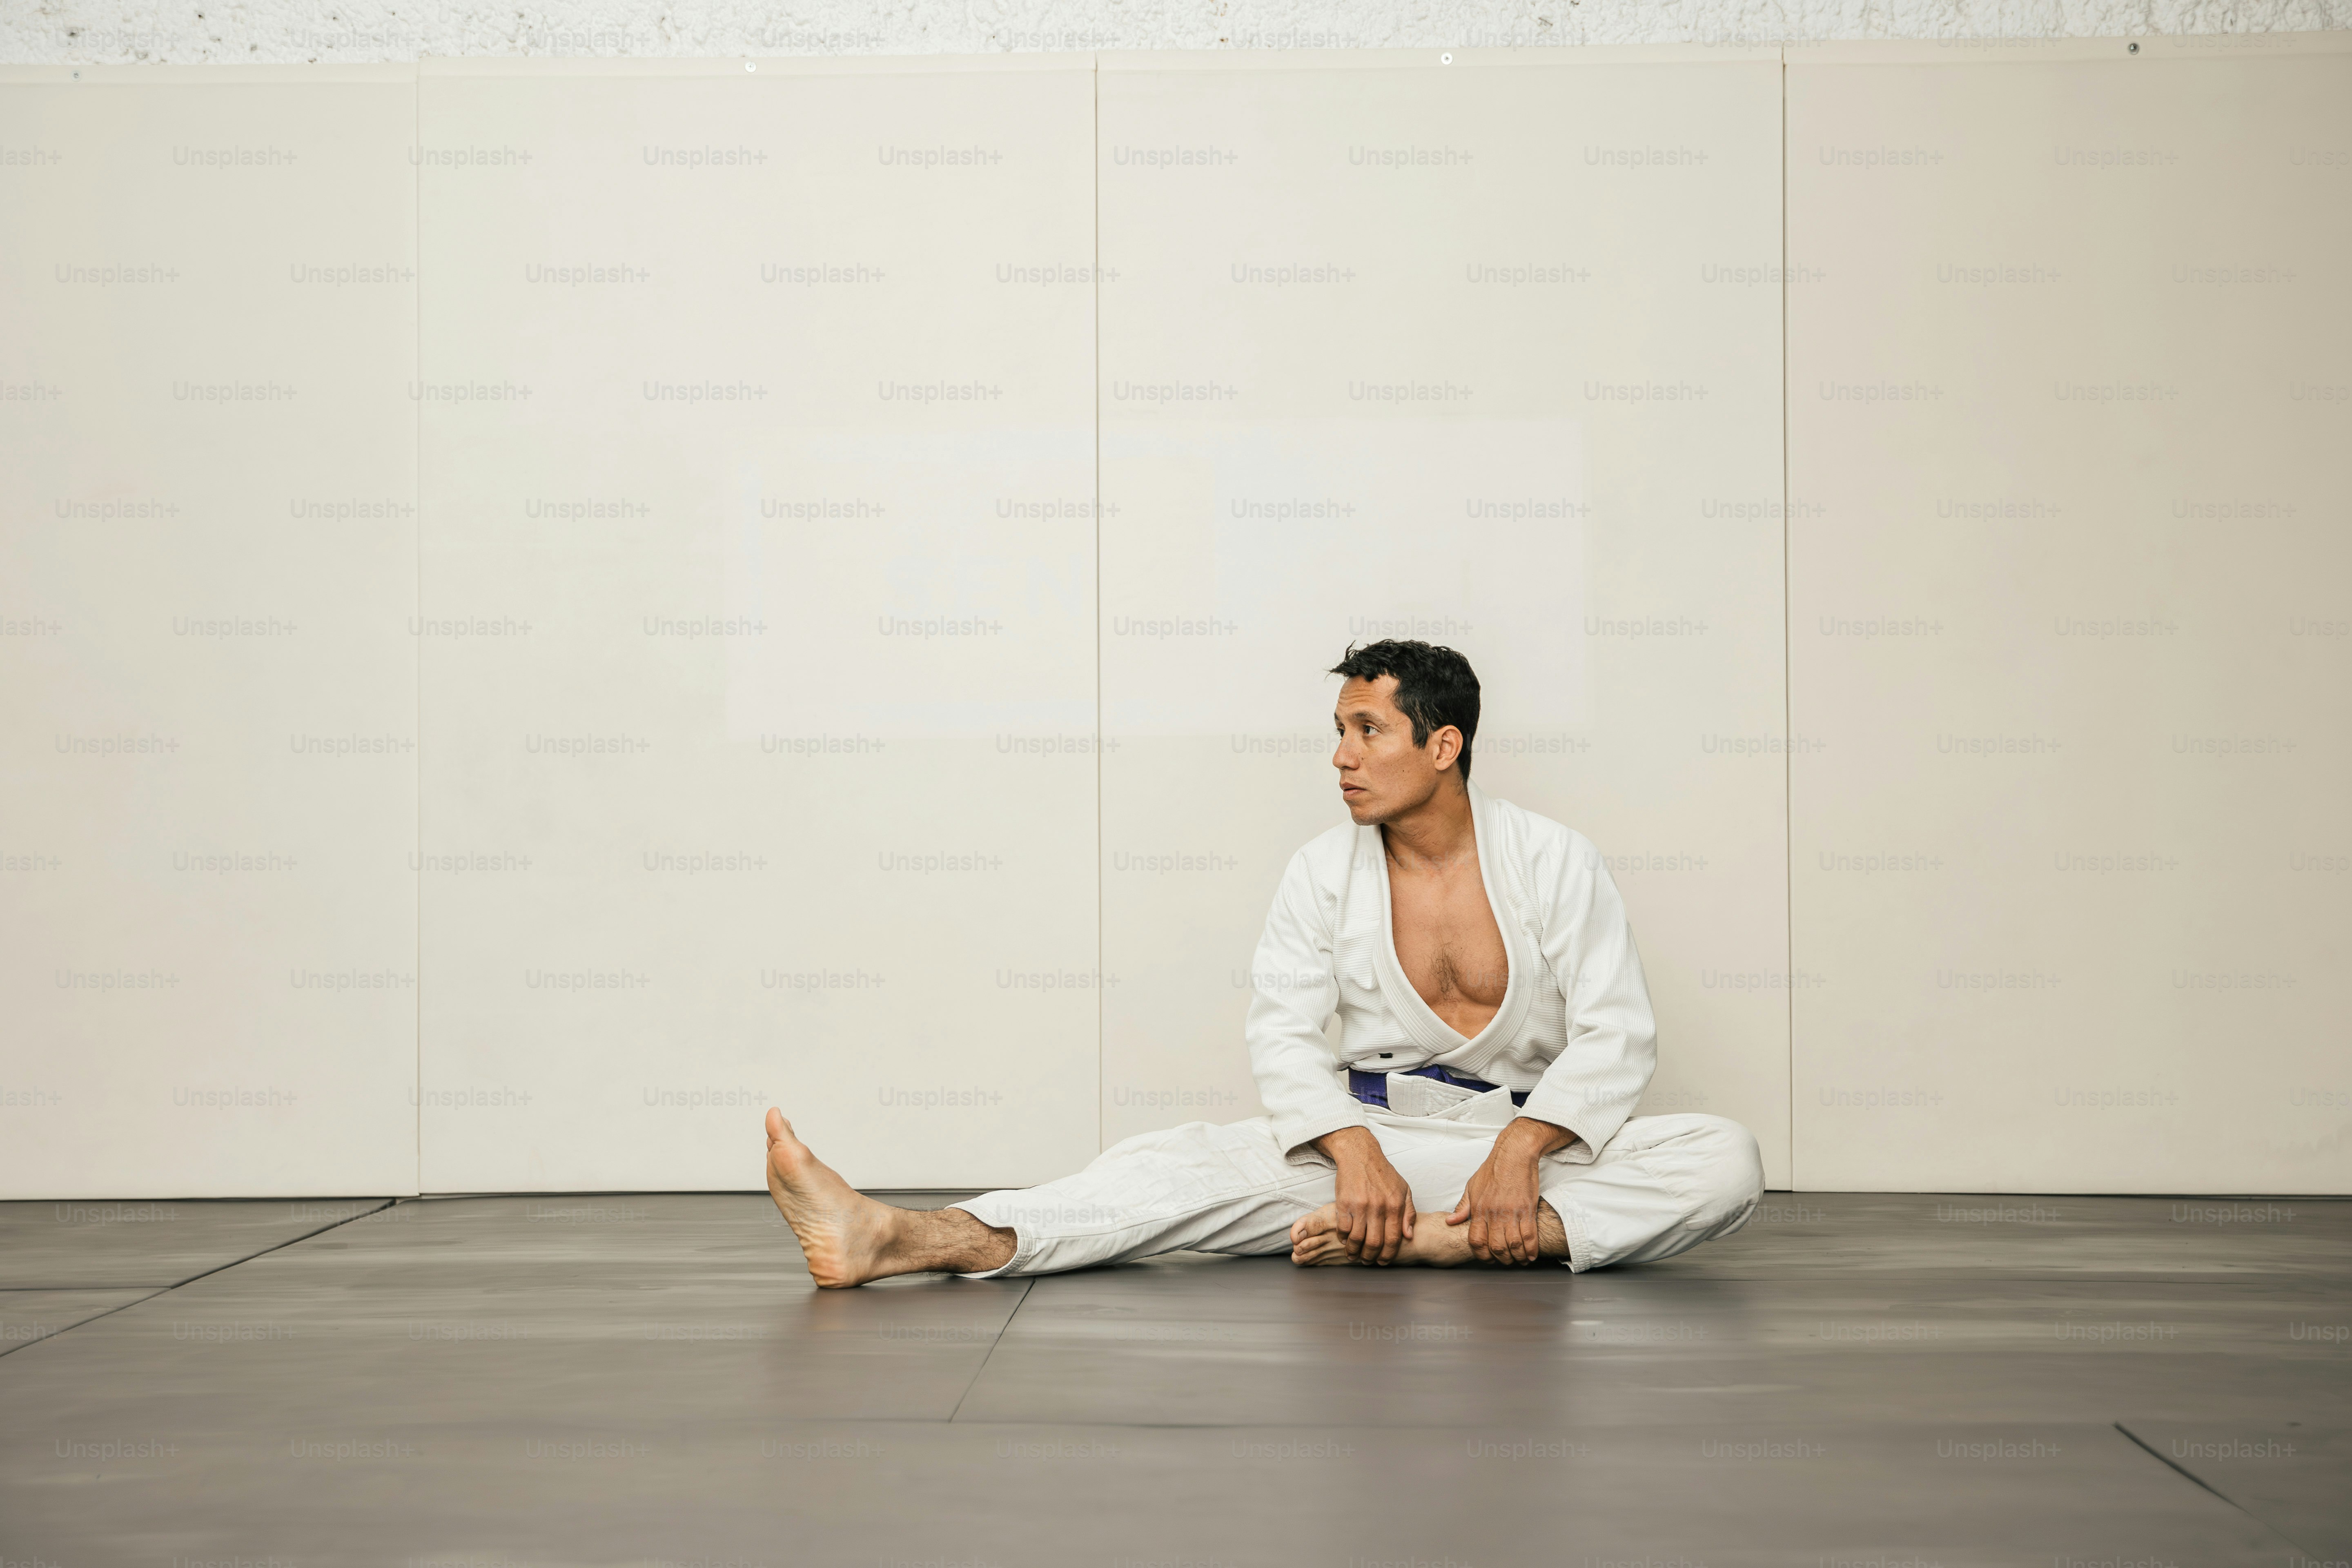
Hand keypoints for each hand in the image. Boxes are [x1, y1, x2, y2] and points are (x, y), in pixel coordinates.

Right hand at [1307, 1126, 1415, 1264]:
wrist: (1360, 1155)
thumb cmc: (1383, 1173)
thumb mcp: (1404, 1190)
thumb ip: (1409, 1213)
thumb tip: (1408, 1236)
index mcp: (1395, 1205)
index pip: (1393, 1239)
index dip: (1388, 1255)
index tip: (1383, 1261)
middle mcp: (1378, 1207)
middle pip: (1374, 1243)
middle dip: (1370, 1257)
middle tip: (1367, 1261)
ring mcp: (1359, 1206)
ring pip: (1356, 1239)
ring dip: (1354, 1252)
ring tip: (1353, 1255)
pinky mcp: (1343, 1203)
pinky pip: (1342, 1228)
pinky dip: (1343, 1238)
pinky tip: (1345, 1240)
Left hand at [1448, 1117, 1572, 1264]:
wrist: (1514, 1155)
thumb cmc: (1493, 1169)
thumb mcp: (1472, 1186)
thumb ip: (1463, 1207)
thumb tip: (1451, 1221)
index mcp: (1479, 1209)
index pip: (1476, 1240)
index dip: (1481, 1254)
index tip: (1487, 1258)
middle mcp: (1494, 1213)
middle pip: (1496, 1247)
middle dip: (1501, 1259)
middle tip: (1505, 1261)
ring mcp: (1512, 1212)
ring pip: (1514, 1244)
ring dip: (1517, 1256)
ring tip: (1519, 1260)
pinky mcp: (1527, 1208)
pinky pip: (1530, 1235)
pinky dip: (1531, 1248)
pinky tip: (1530, 1254)